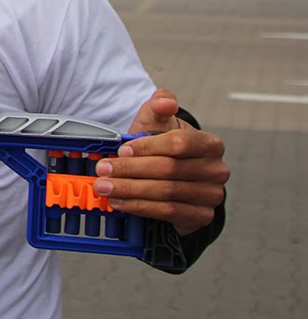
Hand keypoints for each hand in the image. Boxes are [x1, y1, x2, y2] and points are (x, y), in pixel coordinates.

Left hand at [93, 89, 228, 235]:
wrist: (171, 176)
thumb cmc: (162, 146)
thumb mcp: (158, 123)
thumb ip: (159, 107)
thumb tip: (165, 101)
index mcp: (210, 144)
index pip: (179, 144)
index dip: (148, 147)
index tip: (121, 149)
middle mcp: (216, 170)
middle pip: (169, 170)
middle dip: (131, 170)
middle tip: (103, 170)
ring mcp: (211, 195)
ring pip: (166, 192)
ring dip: (130, 190)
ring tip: (104, 187)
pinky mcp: (201, 216)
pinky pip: (168, 212)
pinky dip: (140, 207)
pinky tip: (119, 202)